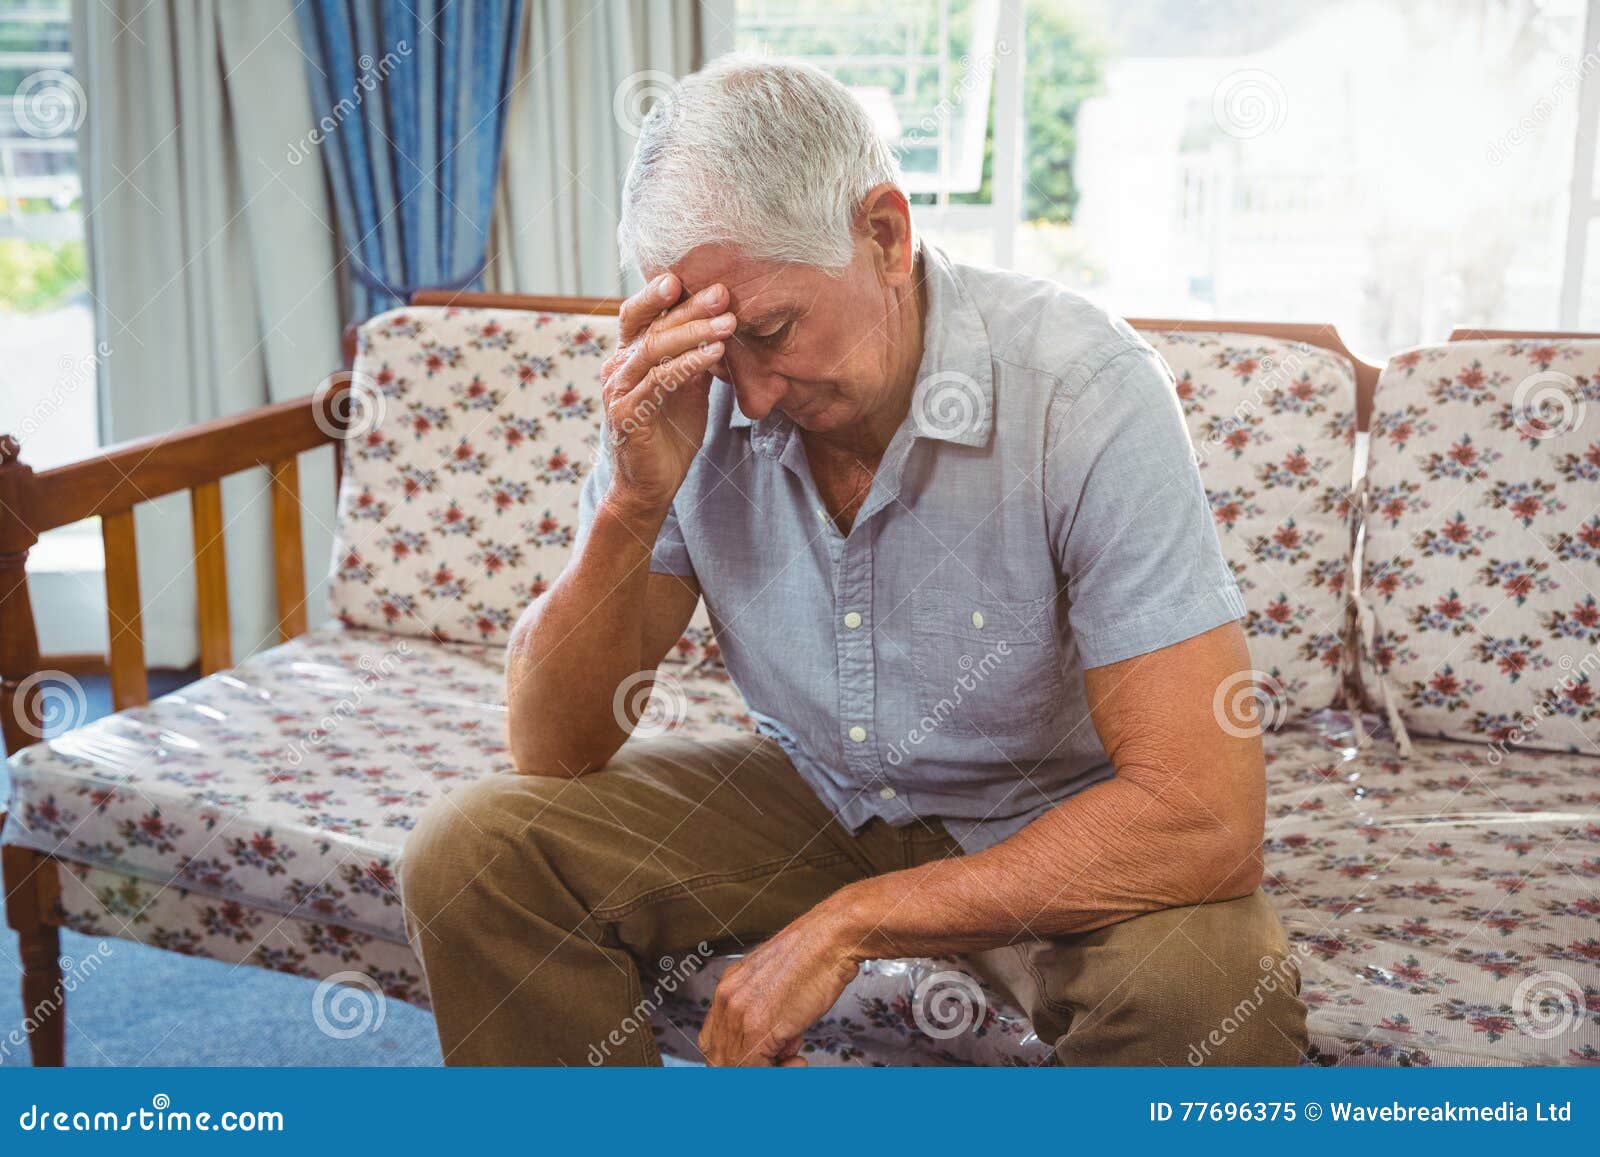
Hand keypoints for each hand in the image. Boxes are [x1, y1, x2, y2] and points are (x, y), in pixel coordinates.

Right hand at [600, 274, 734, 518]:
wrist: (650, 486)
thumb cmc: (668, 436)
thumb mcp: (687, 390)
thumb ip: (694, 360)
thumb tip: (719, 327)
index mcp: (629, 357)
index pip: (641, 313)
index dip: (661, 291)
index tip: (697, 275)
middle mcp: (617, 367)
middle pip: (651, 324)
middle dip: (688, 306)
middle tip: (723, 292)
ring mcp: (619, 389)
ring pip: (655, 348)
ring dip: (694, 332)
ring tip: (728, 322)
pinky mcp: (627, 413)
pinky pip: (659, 380)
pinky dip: (688, 363)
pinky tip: (715, 354)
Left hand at [698, 904, 862, 1065]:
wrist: (831, 939)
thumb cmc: (814, 957)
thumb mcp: (777, 985)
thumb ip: (764, 1014)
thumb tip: (772, 1047)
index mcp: (729, 987)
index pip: (715, 1041)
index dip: (737, 1059)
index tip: (763, 1062)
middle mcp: (727, 999)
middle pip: (719, 1057)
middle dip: (750, 1070)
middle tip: (779, 1065)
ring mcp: (740, 1013)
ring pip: (735, 1067)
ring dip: (767, 1072)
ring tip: (792, 1059)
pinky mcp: (758, 1027)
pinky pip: (753, 1069)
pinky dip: (777, 1074)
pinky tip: (797, 1059)